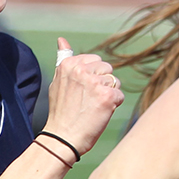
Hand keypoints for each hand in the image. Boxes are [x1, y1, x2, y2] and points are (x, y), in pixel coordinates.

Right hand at [42, 38, 123, 157]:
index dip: (91, 77)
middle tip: (86, 101)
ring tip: (91, 107)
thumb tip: (62, 40)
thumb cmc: (61, 112)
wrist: (62, 138)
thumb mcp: (58, 82)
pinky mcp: (107, 96)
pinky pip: (119, 96)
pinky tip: (99, 113)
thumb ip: (64, 60)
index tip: (80, 91)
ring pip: (114, 82)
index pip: (95, 60)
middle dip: (101, 84)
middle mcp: (81, 70)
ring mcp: (94, 82)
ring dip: (108, 95)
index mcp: (69, 64)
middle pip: (107, 69)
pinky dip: (113, 106)